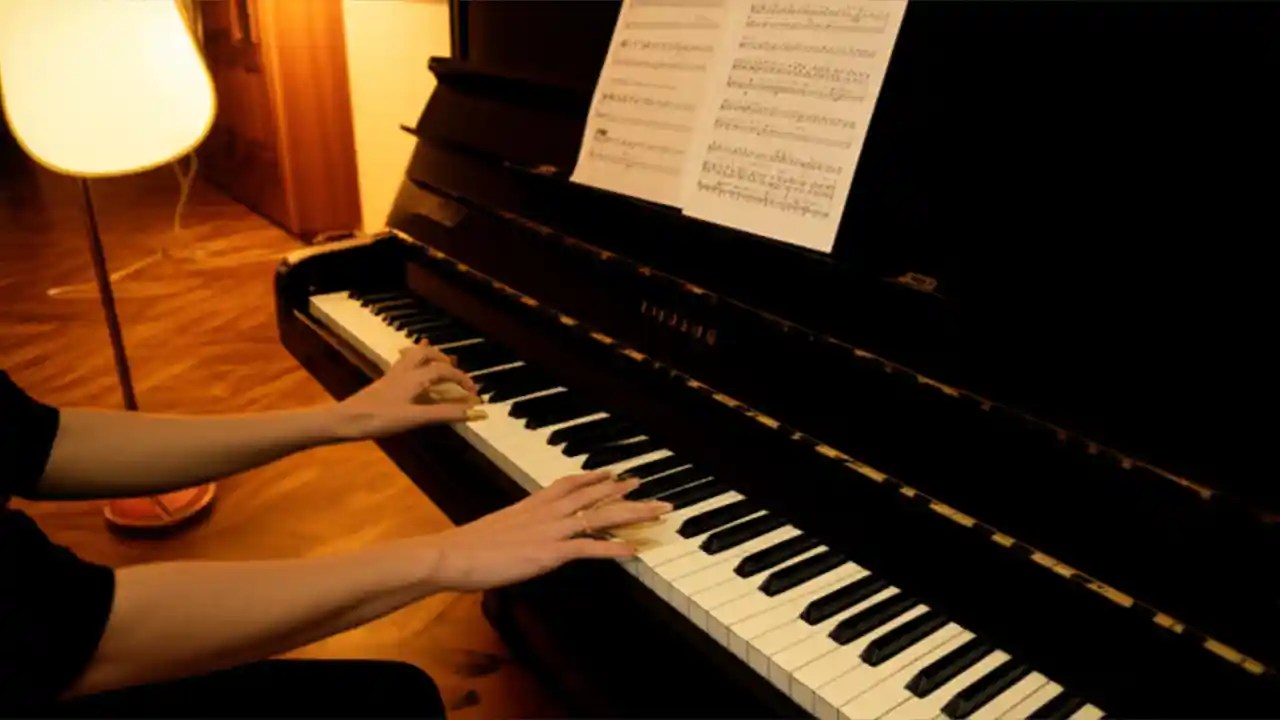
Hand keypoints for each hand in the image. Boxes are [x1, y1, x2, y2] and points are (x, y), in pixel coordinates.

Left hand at [334, 343, 483, 439]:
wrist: (345, 421)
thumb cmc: (380, 419)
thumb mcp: (416, 418)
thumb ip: (446, 414)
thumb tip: (476, 412)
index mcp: (415, 377)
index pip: (446, 370)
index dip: (463, 380)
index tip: (475, 394)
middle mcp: (405, 370)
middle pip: (429, 354)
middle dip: (447, 361)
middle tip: (458, 373)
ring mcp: (393, 375)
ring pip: (414, 355)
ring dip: (430, 356)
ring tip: (440, 361)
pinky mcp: (384, 382)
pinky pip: (403, 364)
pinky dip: (414, 361)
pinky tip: (413, 370)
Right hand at [421, 470, 672, 591]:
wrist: (453, 554)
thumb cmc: (468, 546)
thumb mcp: (498, 528)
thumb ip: (517, 527)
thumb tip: (523, 534)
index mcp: (532, 504)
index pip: (570, 483)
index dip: (594, 477)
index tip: (612, 471)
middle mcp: (547, 512)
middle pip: (593, 496)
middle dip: (622, 490)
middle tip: (645, 483)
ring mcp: (551, 531)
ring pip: (600, 517)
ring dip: (632, 513)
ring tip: (656, 510)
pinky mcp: (550, 553)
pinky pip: (589, 549)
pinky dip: (613, 549)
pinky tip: (634, 550)